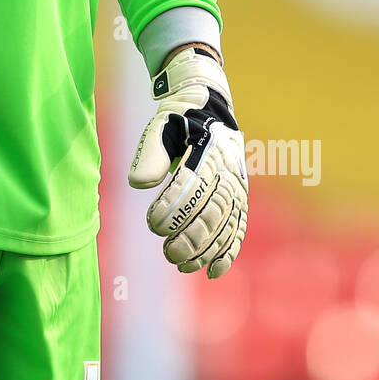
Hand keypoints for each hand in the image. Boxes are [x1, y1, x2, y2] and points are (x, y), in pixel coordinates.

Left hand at [128, 46, 247, 278]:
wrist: (209, 107)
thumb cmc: (179, 119)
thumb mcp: (161, 125)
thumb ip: (151, 153)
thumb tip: (138, 183)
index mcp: (209, 148)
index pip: (193, 184)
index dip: (174, 207)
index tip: (153, 223)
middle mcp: (229, 170)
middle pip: (213, 210)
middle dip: (190, 236)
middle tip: (167, 252)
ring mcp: (238, 187)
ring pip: (226, 224)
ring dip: (205, 249)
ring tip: (181, 264)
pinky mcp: (240, 200)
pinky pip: (238, 229)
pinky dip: (227, 252)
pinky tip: (211, 272)